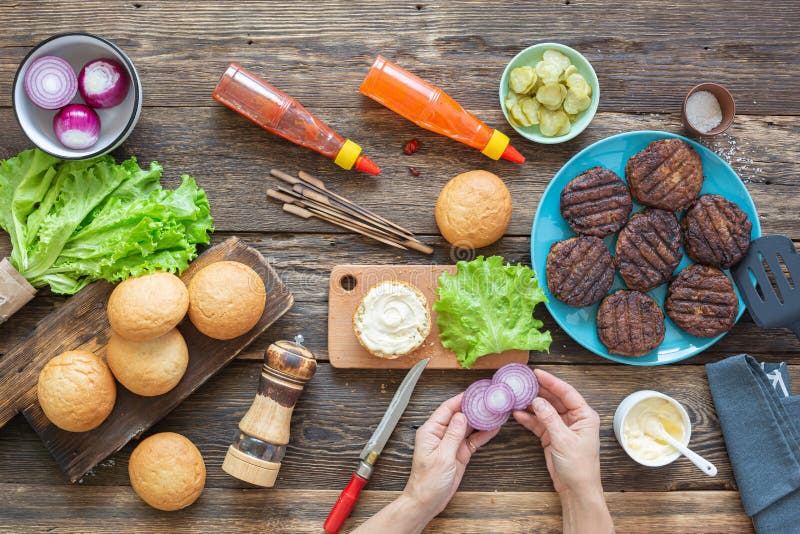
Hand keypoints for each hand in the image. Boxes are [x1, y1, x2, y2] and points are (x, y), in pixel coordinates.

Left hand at [403, 393, 499, 519]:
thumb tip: (462, 416)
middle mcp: (440, 434)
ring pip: (468, 427)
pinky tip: (493, 428)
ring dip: (480, 420)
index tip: (475, 392)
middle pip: (459, 415)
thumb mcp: (442, 457)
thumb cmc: (427, 482)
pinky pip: (472, 440)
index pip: (447, 408)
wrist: (427, 502)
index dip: (461, 399)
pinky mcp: (458, 453)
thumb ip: (453, 435)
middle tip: (489, 400)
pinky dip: (482, 435)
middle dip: (474, 407)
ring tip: (494, 411)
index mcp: (431, 431)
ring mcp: (450, 443)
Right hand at [513, 369, 612, 533]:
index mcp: (584, 416)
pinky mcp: (551, 436)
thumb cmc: (578, 466)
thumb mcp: (563, 440)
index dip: (551, 382)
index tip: (537, 373)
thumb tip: (536, 400)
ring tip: (516, 396)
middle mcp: (574, 418)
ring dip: (531, 404)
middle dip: (539, 390)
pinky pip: (538, 422)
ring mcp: (562, 427)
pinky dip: (528, 418)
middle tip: (523, 381)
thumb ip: (549, 418)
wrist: (576, 490)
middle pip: (554, 398)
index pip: (567, 393)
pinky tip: (517, 413)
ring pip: (544, 409)